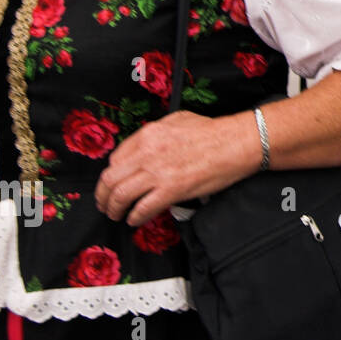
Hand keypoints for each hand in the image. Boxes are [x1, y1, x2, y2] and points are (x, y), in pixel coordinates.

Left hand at [95, 110, 256, 226]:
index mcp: (148, 135)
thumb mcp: (177, 120)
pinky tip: (135, 220)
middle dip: (103, 196)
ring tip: (116, 215)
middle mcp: (147, 153)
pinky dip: (135, 217)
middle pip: (110, 179)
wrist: (237, 142)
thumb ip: (156, 132)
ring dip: (114, 209)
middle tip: (105, 204)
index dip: (111, 175)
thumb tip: (144, 146)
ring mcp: (158, 172)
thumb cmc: (214, 131)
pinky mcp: (172, 190)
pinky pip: (143, 208)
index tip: (114, 183)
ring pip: (121, 195)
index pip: (115, 159)